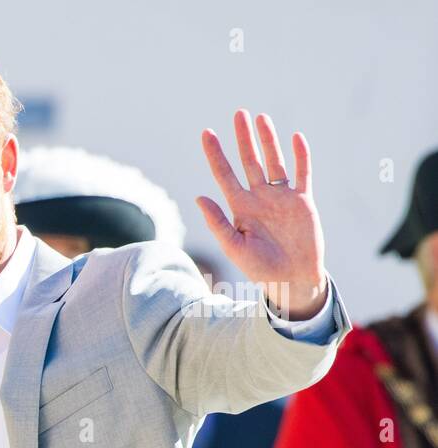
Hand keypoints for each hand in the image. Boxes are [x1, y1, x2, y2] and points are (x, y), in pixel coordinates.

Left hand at [198, 110, 327, 318]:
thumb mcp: (233, 247)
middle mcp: (259, 198)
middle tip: (238, 114)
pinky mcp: (303, 200)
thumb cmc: (259, 268)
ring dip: (268, 140)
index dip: (215, 154)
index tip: (206, 133)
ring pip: (274, 161)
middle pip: (249, 161)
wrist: (291, 279)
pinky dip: (300, 156)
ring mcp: (281, 197)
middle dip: (243, 138)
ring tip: (261, 118)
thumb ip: (217, 222)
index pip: (224, 174)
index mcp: (240, 208)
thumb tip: (199, 197)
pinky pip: (302, 173)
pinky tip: (296, 137)